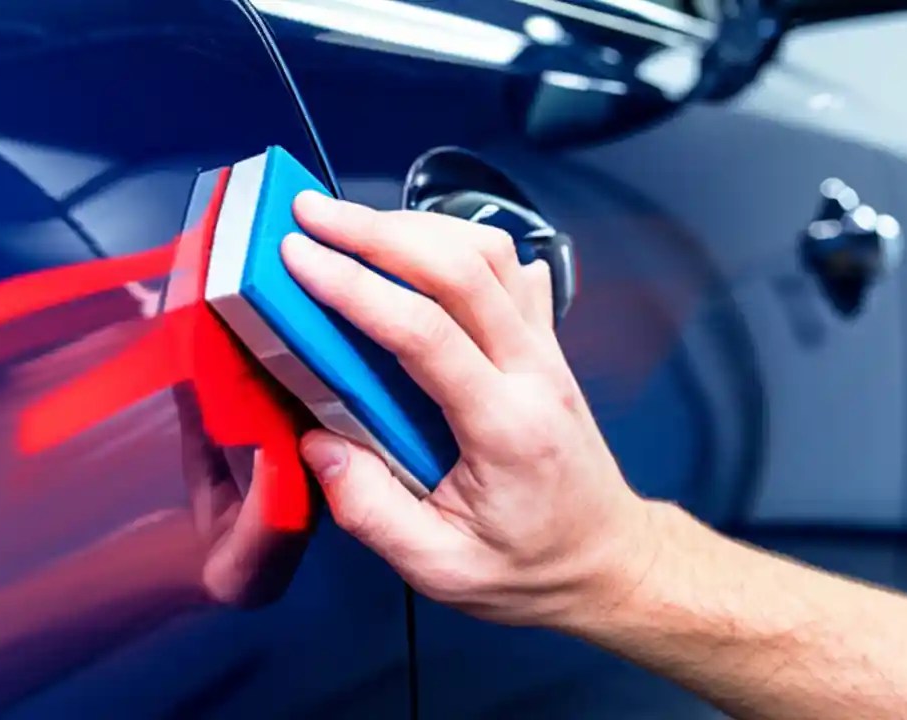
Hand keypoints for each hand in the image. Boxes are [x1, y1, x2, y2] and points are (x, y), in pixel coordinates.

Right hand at [281, 191, 654, 627]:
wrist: (608, 560)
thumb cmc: (529, 568)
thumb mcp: (442, 569)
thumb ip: (372, 511)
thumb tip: (315, 442)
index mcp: (505, 428)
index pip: (427, 332)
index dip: (356, 286)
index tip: (299, 257)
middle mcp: (534, 373)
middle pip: (463, 267)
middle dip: (377, 230)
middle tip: (310, 213)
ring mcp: (547, 351)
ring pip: (491, 252)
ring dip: (417, 227)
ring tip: (351, 224)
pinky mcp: (546, 343)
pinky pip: (508, 268)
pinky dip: (457, 241)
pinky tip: (415, 248)